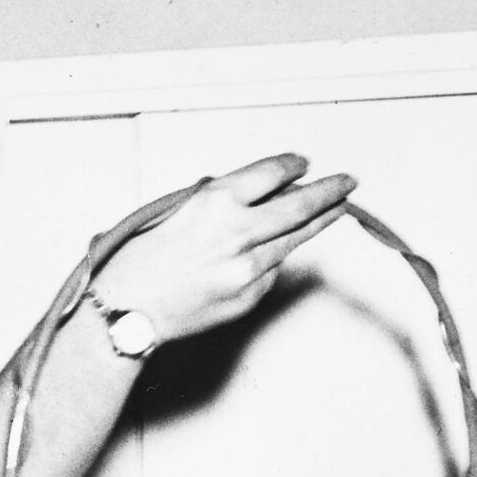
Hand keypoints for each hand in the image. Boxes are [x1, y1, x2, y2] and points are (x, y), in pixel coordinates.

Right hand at [93, 154, 356, 342]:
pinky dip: (272, 261)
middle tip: (348, 183)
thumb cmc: (139, 262)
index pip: (273, 172)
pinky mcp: (249, 296)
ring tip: (335, 212)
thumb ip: (218, 201)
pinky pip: (270, 272)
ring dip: (317, 223)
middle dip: (330, 190)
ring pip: (295, 240)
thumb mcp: (174, 211)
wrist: (128, 312)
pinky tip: (264, 258)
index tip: (304, 164)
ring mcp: (249, 268)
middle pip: (301, 204)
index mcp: (218, 201)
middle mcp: (240, 231)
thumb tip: (255, 195)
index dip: (294, 165)